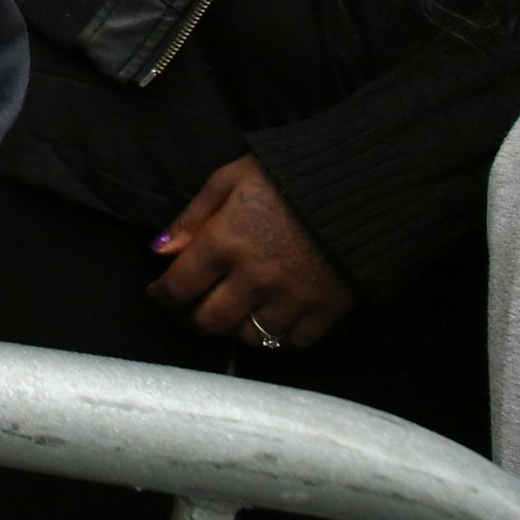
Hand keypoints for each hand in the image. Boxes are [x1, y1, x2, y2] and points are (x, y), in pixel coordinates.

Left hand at [146, 155, 355, 350]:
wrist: (360, 185)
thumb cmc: (285, 177)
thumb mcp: (228, 180)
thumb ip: (192, 217)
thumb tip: (159, 250)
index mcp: (225, 243)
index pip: (179, 287)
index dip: (162, 295)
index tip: (159, 294)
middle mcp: (255, 278)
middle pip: (210, 321)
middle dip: (191, 318)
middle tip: (189, 309)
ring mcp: (292, 298)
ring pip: (248, 337)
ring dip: (232, 329)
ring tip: (228, 315)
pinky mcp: (326, 310)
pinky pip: (291, 342)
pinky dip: (275, 337)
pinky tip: (267, 321)